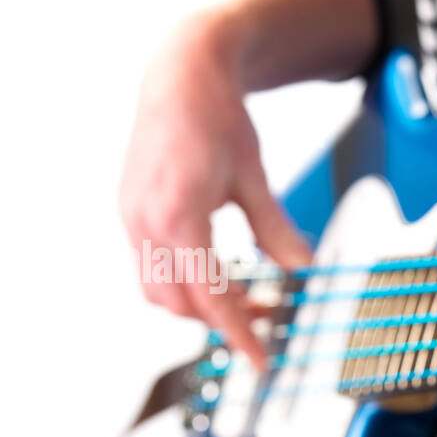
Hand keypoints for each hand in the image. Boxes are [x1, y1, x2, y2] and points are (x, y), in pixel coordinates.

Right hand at [119, 11, 311, 365]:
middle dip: (225, 320)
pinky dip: (185, 283)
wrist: (179, 74)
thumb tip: (306, 272)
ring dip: (202, 305)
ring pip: (160, 292)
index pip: (210, 298)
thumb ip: (278, 232)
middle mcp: (145, 223)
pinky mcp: (131, 213)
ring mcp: (132, 219)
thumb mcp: (256, 178)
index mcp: (178, 216)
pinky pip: (152, 268)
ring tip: (248, 296)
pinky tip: (220, 274)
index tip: (262, 361)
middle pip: (182, 304)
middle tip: (272, 317)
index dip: (239, 334)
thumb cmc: (218, 119)